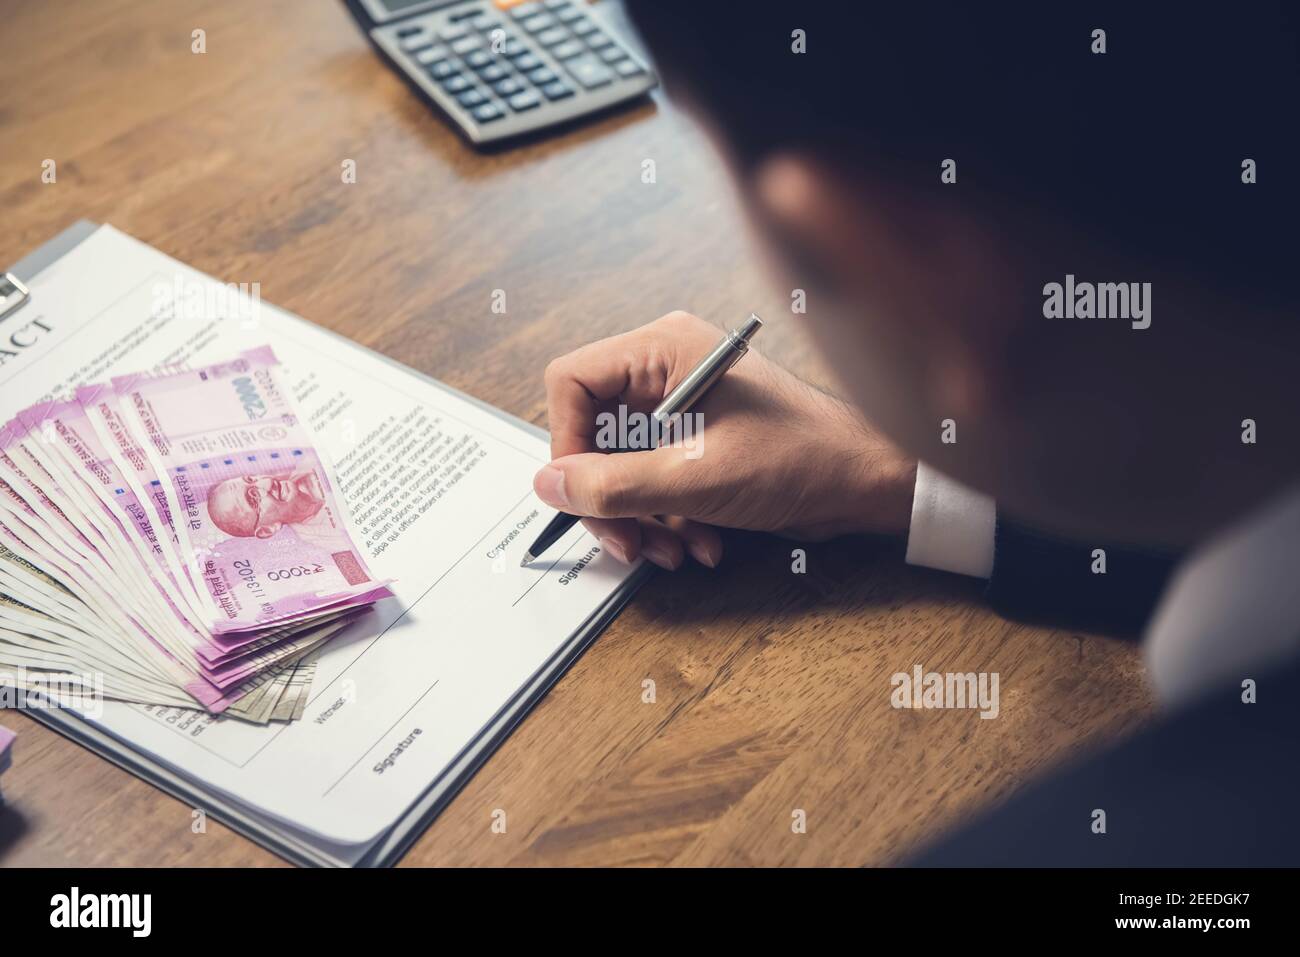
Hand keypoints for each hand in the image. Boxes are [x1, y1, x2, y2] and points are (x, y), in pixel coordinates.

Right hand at [535, 311, 916, 569]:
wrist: (867, 481)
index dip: (566, 443)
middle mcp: (667, 370)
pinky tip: (700, 541)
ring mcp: (682, 408)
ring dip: (640, 518)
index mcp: (663, 349)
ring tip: (672, 550)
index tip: (579, 494)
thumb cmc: (802, 457)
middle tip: (626, 542)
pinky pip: (654, 480)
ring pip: (621, 467)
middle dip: (609, 498)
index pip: (572, 383)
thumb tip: (549, 486)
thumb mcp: (694, 479)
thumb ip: (613, 486)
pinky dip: (668, 518)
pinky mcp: (698, 442)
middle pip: (593, 434)